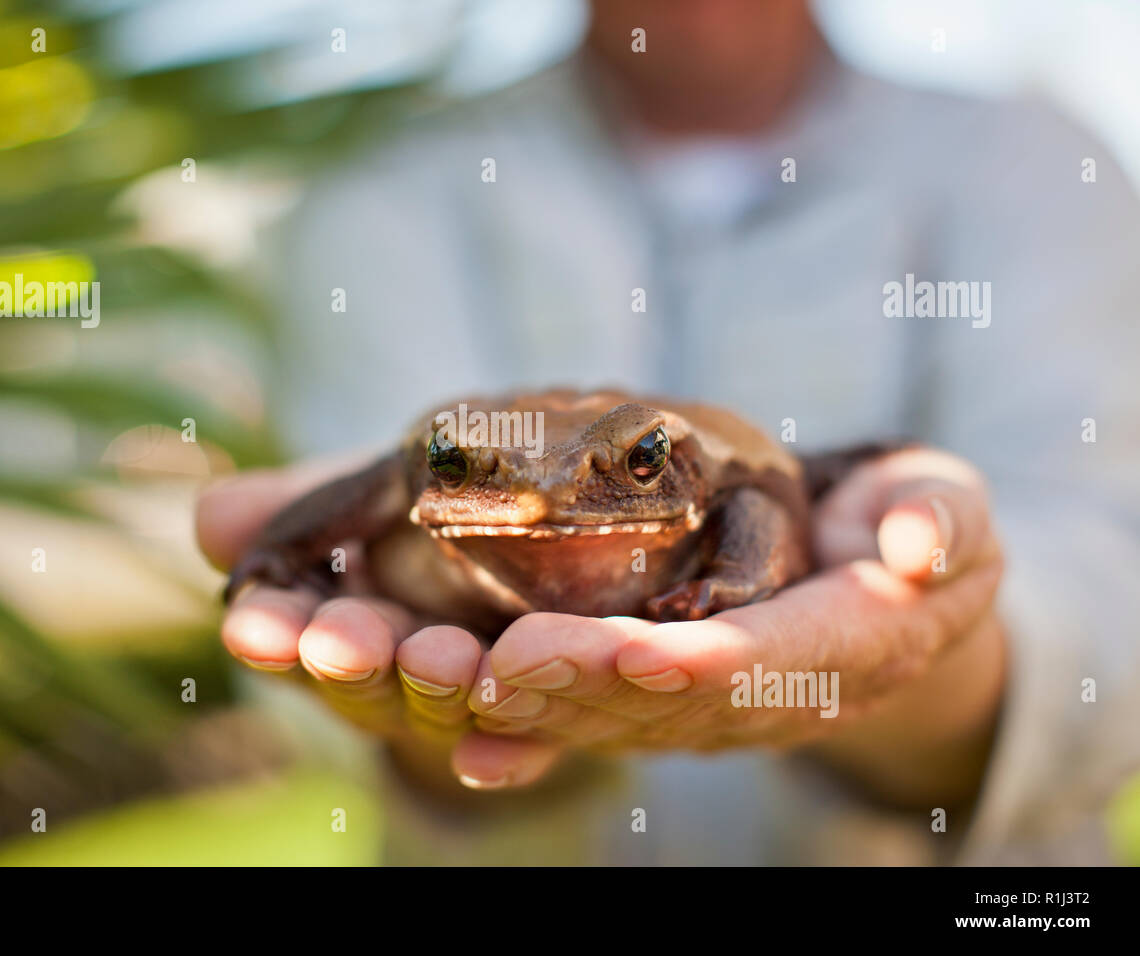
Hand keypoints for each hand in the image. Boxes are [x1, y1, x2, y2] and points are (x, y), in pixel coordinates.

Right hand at [195, 461, 564, 794]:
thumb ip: (304, 508)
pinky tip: (497, 752)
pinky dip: (512, 752)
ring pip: (444, 709)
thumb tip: (211, 515)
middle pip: (365, 682)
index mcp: (337, 627)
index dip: (270, 631)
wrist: (542, 552)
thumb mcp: (370, 499)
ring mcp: (465, 706)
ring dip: (434, 687)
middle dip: (352, 660)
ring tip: (439, 654)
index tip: (250, 621)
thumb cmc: (427, 528)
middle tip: (342, 639)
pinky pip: (530, 745)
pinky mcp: (540, 720)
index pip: (290, 635)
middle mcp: (394, 679)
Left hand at [459, 448, 1006, 806]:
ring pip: (622, 721)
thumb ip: (943, 517)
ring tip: (463, 683)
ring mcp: (715, 709)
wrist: (883, 583)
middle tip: (505, 663)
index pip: (773, 661)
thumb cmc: (912, 525)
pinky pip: (598, 727)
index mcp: (853, 645)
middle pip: (673, 702)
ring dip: (542, 710)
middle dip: (587, 686)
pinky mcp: (667, 705)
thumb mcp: (950, 507)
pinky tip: (471, 749)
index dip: (705, 661)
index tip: (633, 648)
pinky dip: (535, 743)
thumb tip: (917, 544)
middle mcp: (773, 696)